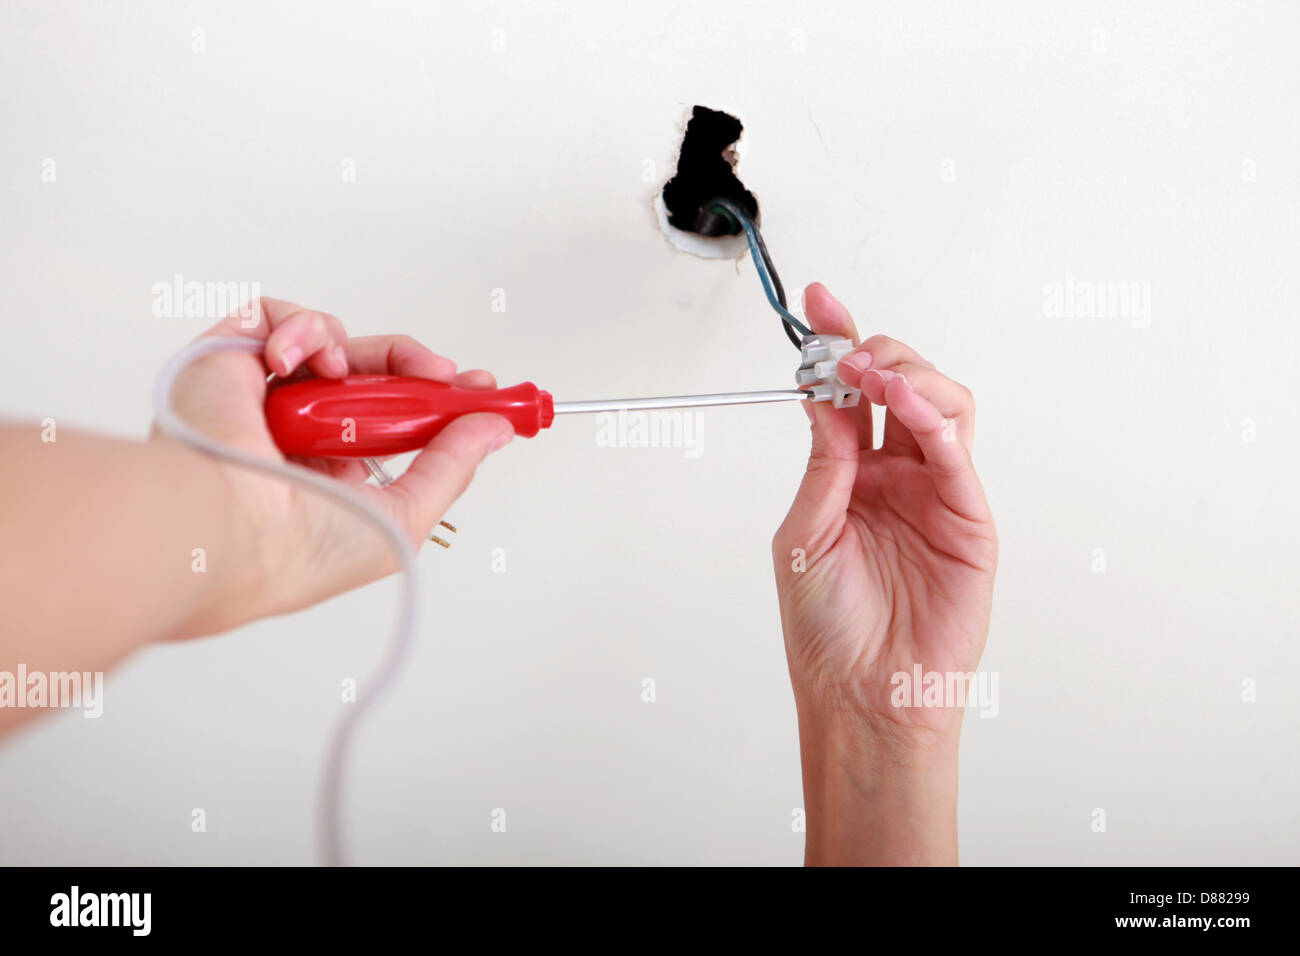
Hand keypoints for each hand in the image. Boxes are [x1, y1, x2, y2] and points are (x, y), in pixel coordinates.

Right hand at [154, 298, 513, 635]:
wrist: (232, 531)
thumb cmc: (305, 549)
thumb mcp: (406, 516)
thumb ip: (451, 467)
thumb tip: (493, 428)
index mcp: (332, 473)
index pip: (391, 419)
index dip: (434, 397)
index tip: (476, 389)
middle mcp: (297, 434)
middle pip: (367, 375)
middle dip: (408, 363)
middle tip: (440, 372)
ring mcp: (262, 397)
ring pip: (326, 343)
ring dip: (351, 350)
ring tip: (344, 374)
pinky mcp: (227, 361)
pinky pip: (271, 317)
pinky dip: (296, 327)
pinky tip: (294, 359)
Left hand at [772, 283, 996, 863]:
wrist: (861, 690)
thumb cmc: (826, 626)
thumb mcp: (804, 531)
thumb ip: (824, 462)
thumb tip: (824, 394)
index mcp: (850, 474)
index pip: (849, 394)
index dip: (837, 344)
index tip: (819, 301)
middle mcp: (895, 475)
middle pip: (900, 384)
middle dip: (874, 356)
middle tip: (845, 355)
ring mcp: (935, 491)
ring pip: (941, 403)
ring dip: (907, 376)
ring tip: (871, 377)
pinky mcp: (969, 516)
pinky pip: (957, 452)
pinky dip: (933, 418)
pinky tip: (902, 404)